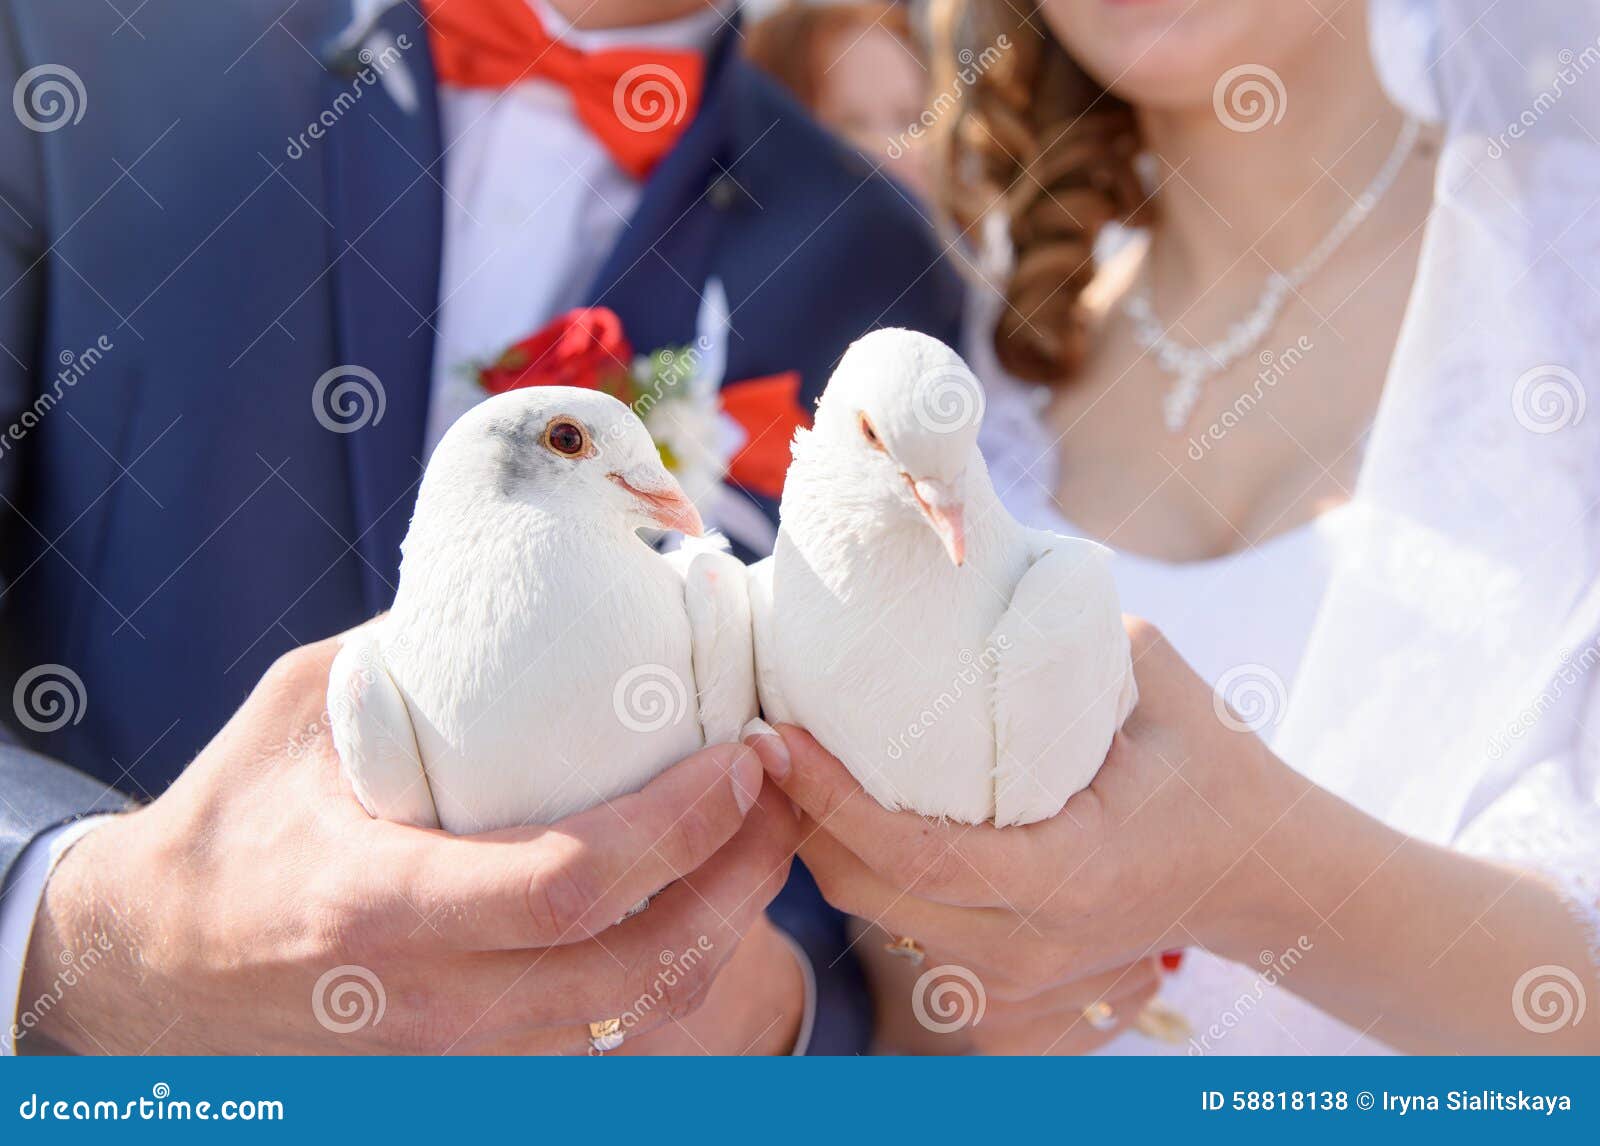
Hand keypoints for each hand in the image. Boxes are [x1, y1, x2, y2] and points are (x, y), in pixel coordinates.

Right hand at [19, 635, 796, 1054]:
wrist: (160, 961)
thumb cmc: (237, 815)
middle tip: (781, 793)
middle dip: (739, 882)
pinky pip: (606, 1030)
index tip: (741, 756)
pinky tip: (702, 895)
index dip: (679, 827)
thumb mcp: (308, 706)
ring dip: (726, 928)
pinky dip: (675, 964)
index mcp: (376, 900)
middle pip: (632, 971)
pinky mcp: (473, 1059)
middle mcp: (426, 997)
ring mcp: (453, 1046)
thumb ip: (424, 656)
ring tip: (764, 838)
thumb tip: (550, 591)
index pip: (566, 886)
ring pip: (635, 1017)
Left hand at [744, 621, 1303, 1031]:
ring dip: (822, 842)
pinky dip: (862, 869)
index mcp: (1072, 878)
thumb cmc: (1214, 772)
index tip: (777, 736)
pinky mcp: (1002, 987)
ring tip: (786, 762)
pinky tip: (838, 809)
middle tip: (760, 733)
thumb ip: (1073, 636)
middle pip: (872, 892)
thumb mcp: (1161, 685)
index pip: (919, 855)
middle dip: (801, 815)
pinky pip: (903, 926)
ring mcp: (1017, 981)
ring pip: (876, 914)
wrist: (1257, 875)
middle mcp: (1033, 948)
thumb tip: (980, 571)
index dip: (834, 800)